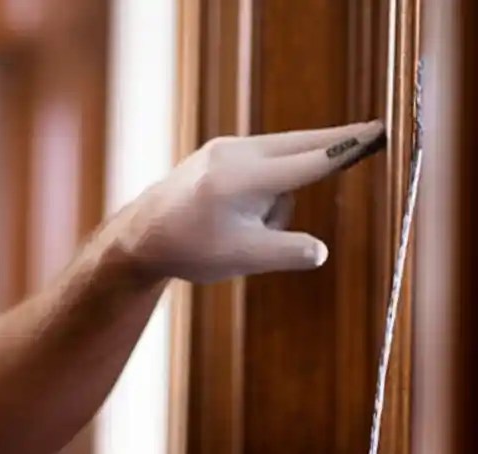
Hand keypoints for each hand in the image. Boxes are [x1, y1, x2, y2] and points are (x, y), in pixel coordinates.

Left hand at [115, 120, 385, 283]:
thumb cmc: (189, 248)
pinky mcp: (218, 153)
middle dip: (335, 143)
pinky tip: (237, 216)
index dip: (349, 148)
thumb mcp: (242, 258)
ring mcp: (225, 149)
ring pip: (280, 161)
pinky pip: (260, 163)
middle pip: (302, 144)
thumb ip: (286, 254)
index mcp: (244, 178)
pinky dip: (266, 186)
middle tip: (374, 132)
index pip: (311, 161)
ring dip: (283, 192)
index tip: (379, 131)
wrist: (139, 237)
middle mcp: (235, 154)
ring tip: (246, 229)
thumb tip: (320, 250)